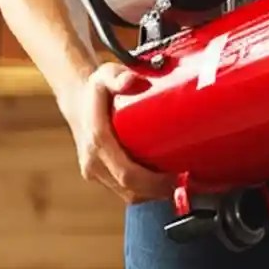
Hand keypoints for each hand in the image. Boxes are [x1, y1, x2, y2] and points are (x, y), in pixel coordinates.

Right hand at [62, 63, 173, 203]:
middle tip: (190, 182)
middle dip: (161, 190)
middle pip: (131, 189)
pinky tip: (166, 184)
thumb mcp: (106, 74)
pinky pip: (125, 191)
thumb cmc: (98, 88)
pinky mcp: (101, 176)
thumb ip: (118, 77)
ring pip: (128, 194)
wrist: (78, 101)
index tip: (178, 176)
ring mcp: (95, 171)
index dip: (154, 182)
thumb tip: (132, 80)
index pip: (127, 173)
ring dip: (154, 194)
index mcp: (97, 141)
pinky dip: (146, 192)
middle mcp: (94, 161)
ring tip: (182, 183)